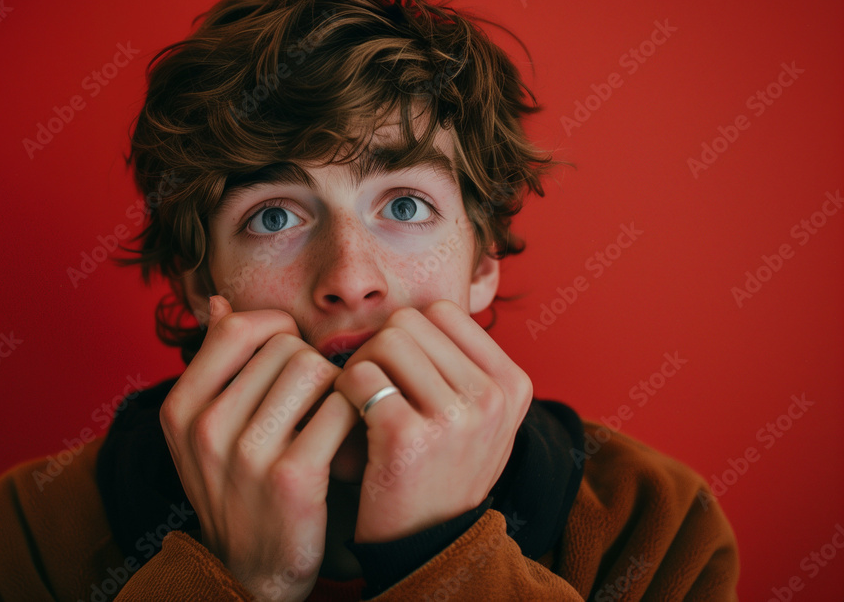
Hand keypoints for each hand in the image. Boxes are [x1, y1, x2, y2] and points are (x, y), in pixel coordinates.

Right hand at [159, 295, 357, 601]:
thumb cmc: (238, 490)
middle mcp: (205, 427)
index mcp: (181, 408)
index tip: (291, 359)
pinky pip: (341, 410)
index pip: (238, 327)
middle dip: (312, 368)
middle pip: (286, 347)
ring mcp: (245, 454)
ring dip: (337, 392)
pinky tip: (349, 447)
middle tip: (318, 404)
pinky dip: (355, 422)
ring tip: (333, 424)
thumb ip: (215, 364)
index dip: (277, 331)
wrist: (251, 574)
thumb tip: (218, 301)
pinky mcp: (292, 478)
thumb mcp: (206, 431)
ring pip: (317, 370)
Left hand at [333, 299, 532, 543]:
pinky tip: (349, 423)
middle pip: (407, 322)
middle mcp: (491, 397)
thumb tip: (426, 308)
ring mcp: (454, 417)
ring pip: (382, 342)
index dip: (410, 337)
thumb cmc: (439, 471)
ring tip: (363, 407)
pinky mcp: (408, 437)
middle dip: (379, 350)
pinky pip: (359, 377)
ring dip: (360, 370)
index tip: (404, 376)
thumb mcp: (478, 419)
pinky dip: (342, 395)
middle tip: (374, 392)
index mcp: (512, 384)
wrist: (424, 547)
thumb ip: (465, 364)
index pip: (442, 311)